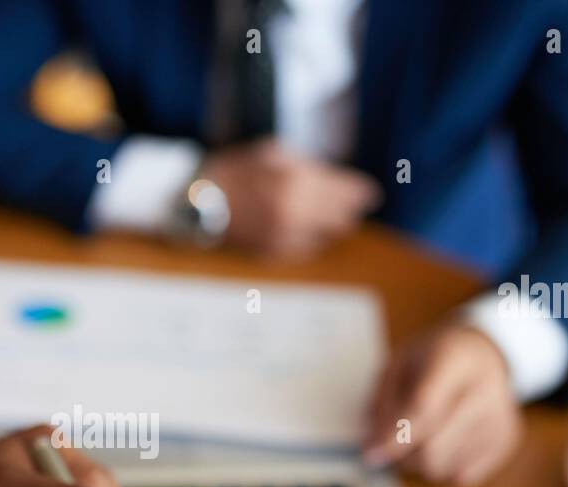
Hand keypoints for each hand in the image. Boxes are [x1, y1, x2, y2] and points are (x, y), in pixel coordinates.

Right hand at [201, 138, 380, 256]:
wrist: (198, 201)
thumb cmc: (236, 170)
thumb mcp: (273, 154)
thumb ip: (307, 167)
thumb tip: (335, 180)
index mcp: (298, 181)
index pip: (348, 192)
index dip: (362, 192)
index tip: (369, 193)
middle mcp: (296, 212)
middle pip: (343, 218)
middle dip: (348, 210)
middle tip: (350, 204)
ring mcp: (285, 235)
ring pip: (327, 236)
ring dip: (330, 225)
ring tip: (324, 214)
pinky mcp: (274, 251)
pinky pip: (308, 248)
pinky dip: (311, 237)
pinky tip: (302, 226)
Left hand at [361, 325, 522, 486]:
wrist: (485, 353)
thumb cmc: (436, 359)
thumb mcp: (398, 364)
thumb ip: (382, 404)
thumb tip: (373, 449)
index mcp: (455, 360)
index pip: (423, 409)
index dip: (394, 437)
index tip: (372, 451)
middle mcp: (485, 390)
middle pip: (434, 448)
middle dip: (402, 457)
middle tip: (391, 448)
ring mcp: (500, 417)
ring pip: (444, 469)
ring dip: (420, 464)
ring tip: (420, 438)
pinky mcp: (507, 440)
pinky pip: (461, 477)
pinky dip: (444, 468)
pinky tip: (446, 442)